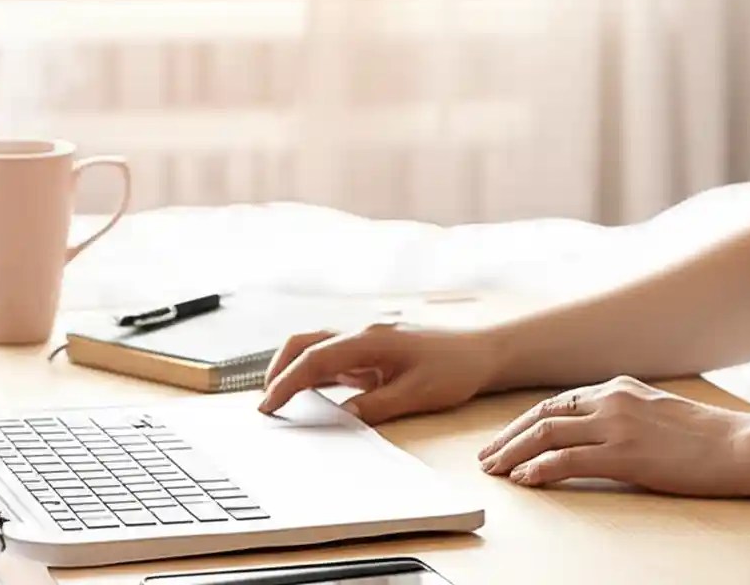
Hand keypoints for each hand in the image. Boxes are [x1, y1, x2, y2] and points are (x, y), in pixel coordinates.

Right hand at [257, 323, 500, 424]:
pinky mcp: (371, 350)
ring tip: (281, 400)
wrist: (482, 352)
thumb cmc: (456, 368)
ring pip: (315, 347)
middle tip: (267, 404)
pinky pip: (332, 357)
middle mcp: (362, 334)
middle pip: (304, 342)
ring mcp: (365, 340)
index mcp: (370, 340)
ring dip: (294, 369)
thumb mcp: (418, 394)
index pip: (315, 358)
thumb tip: (342, 416)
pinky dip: (314, 372)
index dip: (287, 382)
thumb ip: (377, 405)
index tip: (269, 405)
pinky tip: (312, 394)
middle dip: (279, 369)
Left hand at [477, 376, 749, 496]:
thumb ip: (621, 413)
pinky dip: (540, 469)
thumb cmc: (702, 436)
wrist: (737, 446)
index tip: (505, 440)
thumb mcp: (655, 411)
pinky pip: (567, 459)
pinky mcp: (624, 453)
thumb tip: (592, 429)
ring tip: (495, 469)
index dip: (525, 423)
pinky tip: (525, 480)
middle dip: (508, 437)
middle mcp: (611, 399)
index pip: (557, 402)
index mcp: (617, 387)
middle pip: (542, 415)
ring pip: (547, 434)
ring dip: (514, 453)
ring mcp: (616, 425)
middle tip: (486, 456)